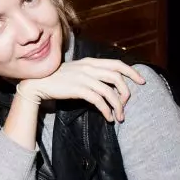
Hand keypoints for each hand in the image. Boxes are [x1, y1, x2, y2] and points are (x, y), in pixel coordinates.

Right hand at [16, 57, 146, 122]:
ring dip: (118, 106)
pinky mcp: (78, 89)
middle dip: (126, 92)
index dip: (131, 72)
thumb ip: (91, 72)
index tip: (141, 81)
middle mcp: (88, 67)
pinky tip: (108, 117)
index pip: (117, 63)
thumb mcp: (76, 70)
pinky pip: (98, 100)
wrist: (38, 83)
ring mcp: (83, 78)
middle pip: (117, 77)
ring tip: (119, 117)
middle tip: (126, 104)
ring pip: (109, 91)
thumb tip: (108, 83)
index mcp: (90, 61)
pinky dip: (106, 110)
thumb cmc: (57, 78)